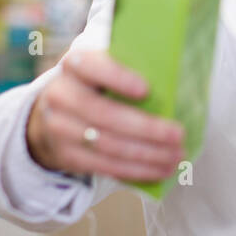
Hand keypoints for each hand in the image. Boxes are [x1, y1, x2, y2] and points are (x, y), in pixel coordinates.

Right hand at [26, 50, 184, 181]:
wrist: (56, 112)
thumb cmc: (99, 85)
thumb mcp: (107, 67)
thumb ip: (132, 69)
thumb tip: (178, 84)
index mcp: (76, 64)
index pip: (92, 67)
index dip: (118, 78)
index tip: (146, 89)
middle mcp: (61, 95)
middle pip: (106, 114)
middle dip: (147, 128)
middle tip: (178, 135)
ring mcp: (59, 127)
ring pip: (108, 145)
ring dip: (147, 154)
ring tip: (176, 156)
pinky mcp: (66, 155)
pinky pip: (104, 166)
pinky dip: (136, 170)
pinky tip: (160, 170)